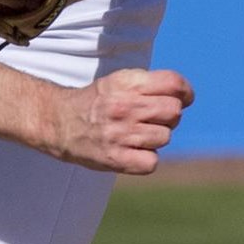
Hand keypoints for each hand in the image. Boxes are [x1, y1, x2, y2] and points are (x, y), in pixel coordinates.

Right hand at [48, 68, 193, 174]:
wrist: (59, 122)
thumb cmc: (95, 101)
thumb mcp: (118, 81)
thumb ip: (149, 84)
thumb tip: (184, 96)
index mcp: (126, 83)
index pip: (174, 83)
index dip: (185, 92)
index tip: (183, 98)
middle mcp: (124, 106)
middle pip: (174, 111)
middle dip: (169, 116)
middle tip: (152, 118)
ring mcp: (120, 134)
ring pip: (165, 137)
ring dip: (156, 137)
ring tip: (136, 134)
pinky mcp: (116, 159)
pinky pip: (152, 162)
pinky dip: (146, 159)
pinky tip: (133, 150)